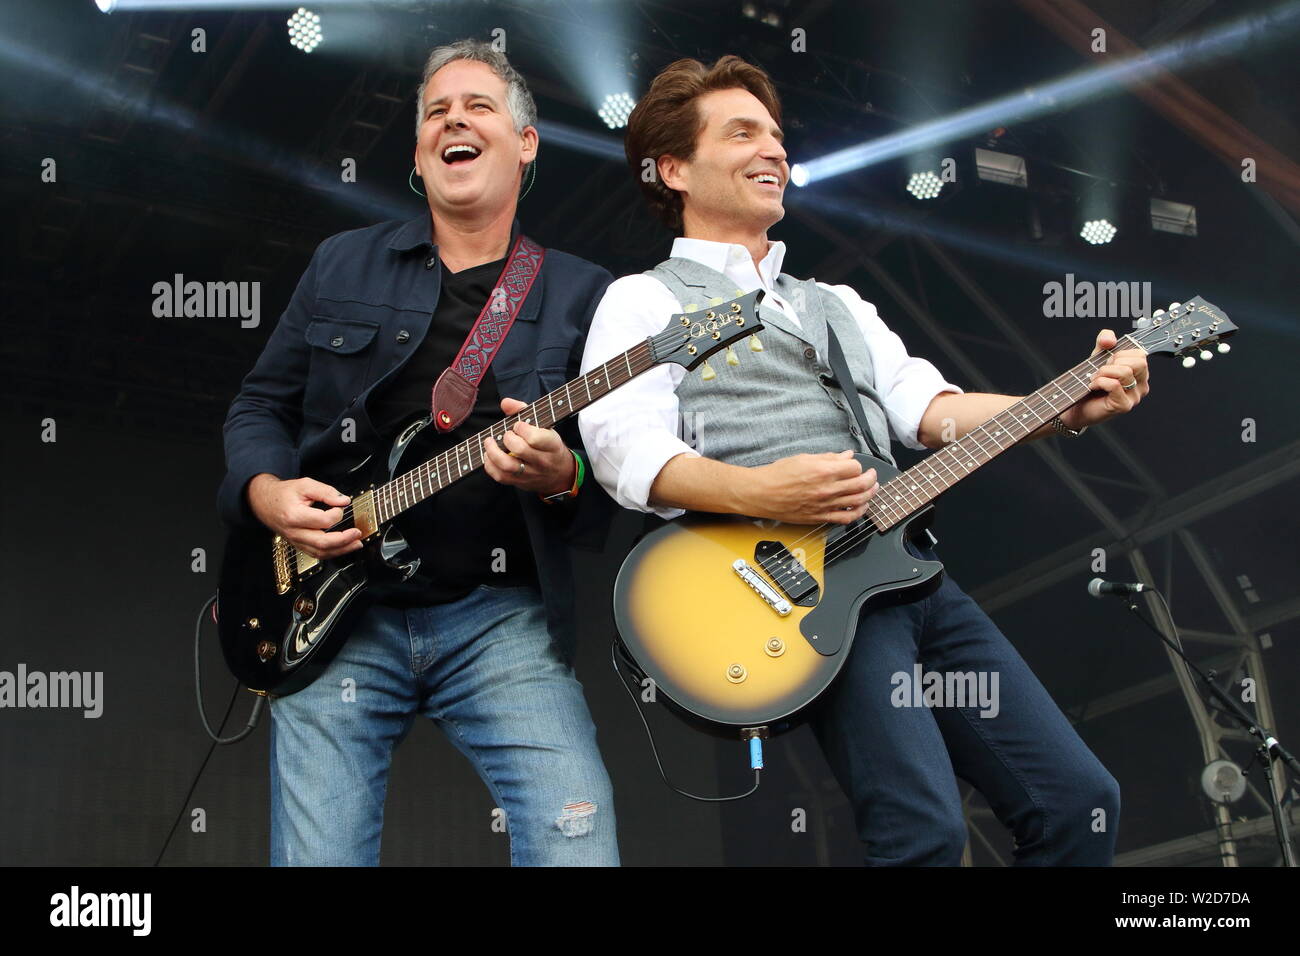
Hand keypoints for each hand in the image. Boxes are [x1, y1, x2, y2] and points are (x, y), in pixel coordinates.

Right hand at [246, 474, 362, 558]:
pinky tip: (344, 548)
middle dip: (344, 539)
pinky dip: (332, 553)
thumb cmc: (284, 494)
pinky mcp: (298, 545)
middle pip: (322, 542)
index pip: (322, 521)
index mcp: (294, 515)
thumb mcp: (305, 485)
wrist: (264, 502)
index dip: (336, 514)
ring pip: (320, 552)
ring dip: (341, 550)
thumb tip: (344, 501)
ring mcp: (295, 541)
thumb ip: (326, 491)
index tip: (340, 507)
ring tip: (356, 543)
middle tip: (357, 533)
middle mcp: (294, 532)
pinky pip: (316, 554)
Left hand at [481, 397, 576, 495]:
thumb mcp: (545, 427)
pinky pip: (500, 477)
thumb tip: (505, 402)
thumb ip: (524, 411)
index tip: (518, 425)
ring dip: (493, 452)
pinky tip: (489, 456)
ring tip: (489, 442)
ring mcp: (530, 474)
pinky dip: (490, 465)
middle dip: (508, 438)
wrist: (560, 474)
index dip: (522, 428)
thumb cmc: (549, 445)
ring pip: (507, 466)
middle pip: (520, 450)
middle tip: (506, 434)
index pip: (535, 438)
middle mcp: (542, 461)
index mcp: (551, 445)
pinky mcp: (520, 483)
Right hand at [743, 450, 877, 524]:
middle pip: (861, 484)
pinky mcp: (820, 517)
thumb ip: (828, 457)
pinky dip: (858, 513)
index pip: (854, 468)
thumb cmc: (778, 475)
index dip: (857, 465)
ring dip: (869, 495)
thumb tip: (846, 456)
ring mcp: (825, 505)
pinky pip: (846, 518)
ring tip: (872, 490)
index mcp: (824, 471)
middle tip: (872, 476)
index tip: (853, 465)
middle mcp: (827, 489)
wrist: (761, 494)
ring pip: (858, 502)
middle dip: (871, 478)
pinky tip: (861, 508)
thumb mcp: (804, 458)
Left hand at [1059, 329, 1149, 430]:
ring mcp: (1134, 397)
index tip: (1107, 362)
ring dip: (1103, 372)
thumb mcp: (1098, 357)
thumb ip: (1104, 342)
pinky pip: (1114, 384)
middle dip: (1114, 362)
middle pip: (1138, 362)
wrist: (1077, 406)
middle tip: (1101, 371)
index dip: (1121, 354)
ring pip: (1125, 372)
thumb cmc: (1091, 384)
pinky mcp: (1124, 406)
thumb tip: (1109, 339)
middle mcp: (1141, 386)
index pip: (1140, 354)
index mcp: (1140, 373)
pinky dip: (1099, 382)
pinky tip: (1092, 387)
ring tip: (1095, 379)